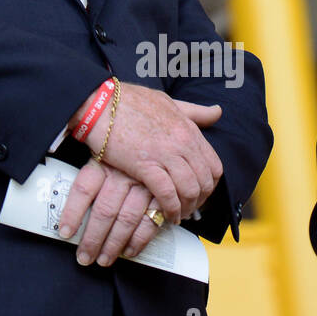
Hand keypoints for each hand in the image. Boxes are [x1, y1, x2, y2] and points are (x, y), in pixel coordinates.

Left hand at [58, 158, 162, 266]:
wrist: (163, 146)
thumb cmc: (126, 155)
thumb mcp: (105, 154)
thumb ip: (87, 173)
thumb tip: (58, 195)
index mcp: (104, 162)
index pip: (83, 189)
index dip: (72, 213)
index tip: (65, 232)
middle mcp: (123, 174)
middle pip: (104, 210)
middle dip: (93, 238)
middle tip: (84, 256)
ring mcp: (144, 186)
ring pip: (125, 220)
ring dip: (114, 244)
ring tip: (104, 259)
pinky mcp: (162, 197)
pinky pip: (149, 223)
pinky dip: (138, 241)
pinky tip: (128, 251)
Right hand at [77, 82, 222, 222]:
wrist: (99, 103)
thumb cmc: (128, 101)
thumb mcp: (167, 101)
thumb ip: (193, 111)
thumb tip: (217, 112)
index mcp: (188, 129)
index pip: (214, 165)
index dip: (209, 184)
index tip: (199, 192)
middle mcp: (182, 142)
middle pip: (204, 181)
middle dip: (199, 200)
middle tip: (189, 208)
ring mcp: (165, 154)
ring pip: (189, 190)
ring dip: (186, 207)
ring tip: (177, 214)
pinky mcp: (145, 165)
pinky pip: (167, 194)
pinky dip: (170, 209)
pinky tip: (165, 215)